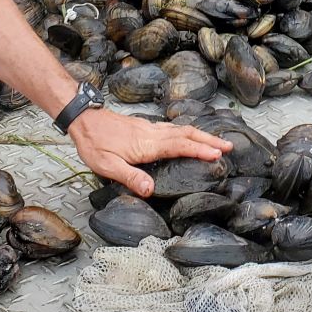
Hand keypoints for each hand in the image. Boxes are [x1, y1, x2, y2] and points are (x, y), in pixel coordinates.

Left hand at [68, 110, 230, 197]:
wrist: (83, 120)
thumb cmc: (94, 144)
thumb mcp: (107, 166)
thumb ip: (130, 177)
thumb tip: (151, 191)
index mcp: (147, 144)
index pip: (180, 146)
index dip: (200, 149)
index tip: (218, 153)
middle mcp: (152, 133)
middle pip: (186, 134)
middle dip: (209, 140)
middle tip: (228, 146)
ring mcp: (149, 128)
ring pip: (181, 129)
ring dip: (201, 135)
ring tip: (216, 142)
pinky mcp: (145, 127)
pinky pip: (173, 128)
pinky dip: (187, 132)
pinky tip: (189, 135)